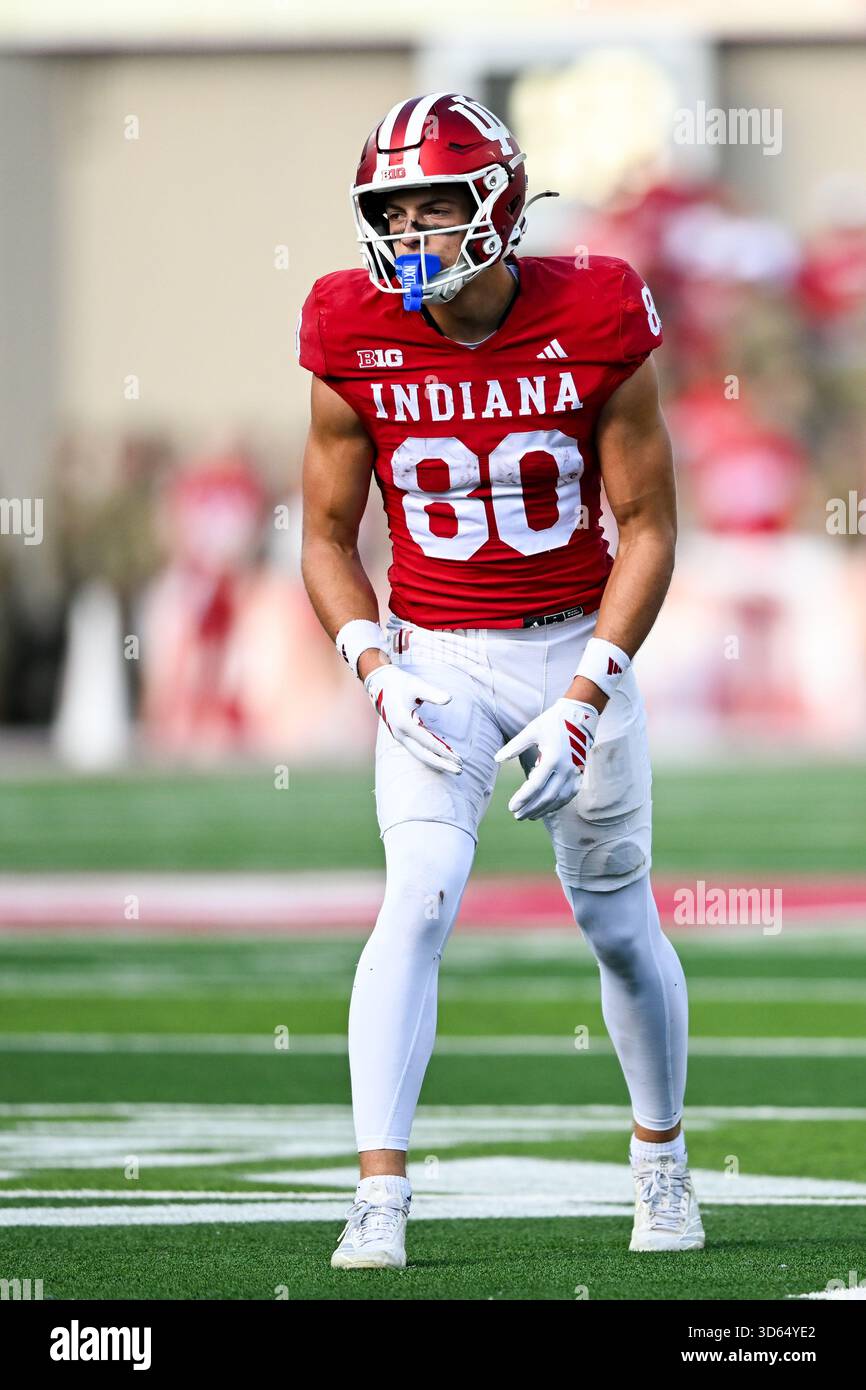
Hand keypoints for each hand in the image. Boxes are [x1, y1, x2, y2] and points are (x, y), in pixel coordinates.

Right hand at [364, 664, 462, 774]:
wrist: (381, 683)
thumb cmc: (401, 683)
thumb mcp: (417, 685)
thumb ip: (433, 693)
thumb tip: (449, 699)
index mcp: (404, 722)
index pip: (428, 742)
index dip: (444, 751)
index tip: (458, 758)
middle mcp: (400, 733)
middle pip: (423, 754)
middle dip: (442, 763)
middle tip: (460, 770)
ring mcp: (399, 736)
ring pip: (420, 754)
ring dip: (437, 762)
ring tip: (454, 768)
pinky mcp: (401, 735)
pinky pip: (417, 749)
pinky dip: (430, 755)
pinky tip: (442, 758)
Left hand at [495, 698, 597, 820]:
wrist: (580, 716)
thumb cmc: (552, 721)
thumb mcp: (531, 730)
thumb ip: (514, 746)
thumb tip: (496, 759)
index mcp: (552, 757)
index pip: (535, 785)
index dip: (523, 798)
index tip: (511, 807)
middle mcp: (565, 768)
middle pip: (547, 797)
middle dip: (531, 808)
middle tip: (517, 816)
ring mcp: (575, 773)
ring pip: (559, 799)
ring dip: (544, 810)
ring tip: (529, 816)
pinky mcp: (580, 774)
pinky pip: (569, 795)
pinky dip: (557, 804)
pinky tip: (546, 808)